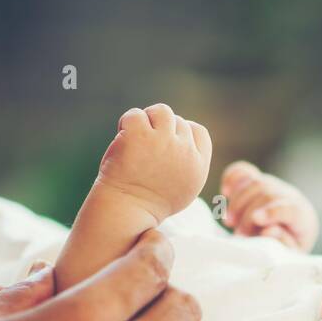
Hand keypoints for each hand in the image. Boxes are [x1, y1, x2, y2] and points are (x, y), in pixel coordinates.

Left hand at [97, 103, 211, 221]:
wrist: (127, 209)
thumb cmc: (151, 203)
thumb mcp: (184, 188)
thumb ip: (190, 163)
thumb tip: (185, 139)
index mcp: (198, 165)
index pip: (198, 131)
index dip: (182, 132)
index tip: (167, 142)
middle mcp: (184, 151)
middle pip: (178, 121)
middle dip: (161, 129)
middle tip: (145, 146)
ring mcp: (163, 141)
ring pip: (161, 111)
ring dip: (147, 120)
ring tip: (136, 137)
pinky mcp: (140, 135)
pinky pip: (136, 114)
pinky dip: (127, 123)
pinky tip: (123, 139)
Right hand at [220, 161, 318, 252]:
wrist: (285, 235)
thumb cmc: (285, 249)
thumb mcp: (287, 254)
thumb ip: (282, 243)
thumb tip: (268, 230)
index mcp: (302, 217)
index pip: (290, 209)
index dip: (272, 212)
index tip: (256, 219)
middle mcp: (289, 196)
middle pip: (267, 195)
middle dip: (248, 215)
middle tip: (239, 234)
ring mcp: (273, 185)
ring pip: (254, 182)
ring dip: (236, 202)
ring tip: (229, 222)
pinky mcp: (257, 180)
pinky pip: (244, 171)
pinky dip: (231, 177)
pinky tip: (224, 192)